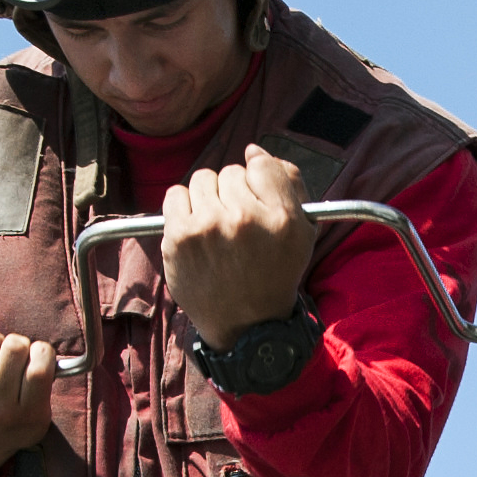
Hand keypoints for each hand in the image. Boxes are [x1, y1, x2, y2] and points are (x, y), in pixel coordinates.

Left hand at [159, 144, 317, 347]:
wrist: (247, 325)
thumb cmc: (273, 273)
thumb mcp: (300, 232)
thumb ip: (287, 183)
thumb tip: (253, 151)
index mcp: (281, 217)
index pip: (261, 165)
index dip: (256, 178)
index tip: (254, 196)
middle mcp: (245, 219)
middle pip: (230, 172)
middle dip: (233, 192)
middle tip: (236, 223)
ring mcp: (208, 227)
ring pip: (202, 179)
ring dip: (208, 197)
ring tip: (215, 226)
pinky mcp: (179, 237)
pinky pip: (176, 194)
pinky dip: (183, 206)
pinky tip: (195, 229)